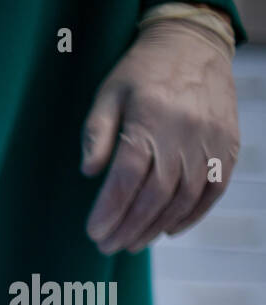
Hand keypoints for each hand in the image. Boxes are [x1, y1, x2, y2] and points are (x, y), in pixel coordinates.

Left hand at [81, 15, 237, 254]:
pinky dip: (193, 215)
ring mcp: (211, 139)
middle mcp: (184, 131)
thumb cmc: (141, 73)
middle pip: (156, 194)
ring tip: (132, 243)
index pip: (128, 177)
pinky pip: (214, 190)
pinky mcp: (229, 145)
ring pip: (185, 198)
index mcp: (150, 118)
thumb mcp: (108, 93)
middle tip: (107, 246)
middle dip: (129, 227)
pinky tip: (168, 230)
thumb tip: (89, 173)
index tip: (94, 233)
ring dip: (156, 227)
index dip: (110, 210)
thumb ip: (96, 133)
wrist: (193, 44)